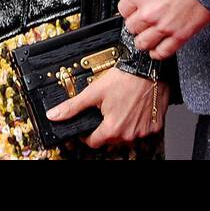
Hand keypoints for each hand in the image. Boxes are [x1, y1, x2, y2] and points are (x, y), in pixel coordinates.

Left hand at [45, 66, 167, 147]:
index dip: (87, 134)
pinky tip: (135, 109)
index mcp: (112, 129)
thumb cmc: (124, 78)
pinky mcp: (155, 126)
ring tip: (121, 108)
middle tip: (106, 111)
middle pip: (111, 139)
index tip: (88, 125)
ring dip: (122, 126)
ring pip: (127, 135)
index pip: (93, 142)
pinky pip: (143, 130)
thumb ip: (73, 106)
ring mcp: (143, 131)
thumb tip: (54, 115)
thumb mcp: (94, 91)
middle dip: (105, 128)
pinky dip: (138, 123)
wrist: (149, 68)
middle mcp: (128, 134)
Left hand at [119, 0, 209, 58]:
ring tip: (146, 39)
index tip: (132, 11)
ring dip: (143, 41)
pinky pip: (163, 51)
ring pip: (143, 43)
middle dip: (136, 25)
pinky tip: (156, 51)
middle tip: (141, 23)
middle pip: (132, 27)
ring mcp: (163, 26)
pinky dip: (157, 53)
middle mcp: (148, 13)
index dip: (128, 10)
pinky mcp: (179, 35)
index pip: (123, 9)